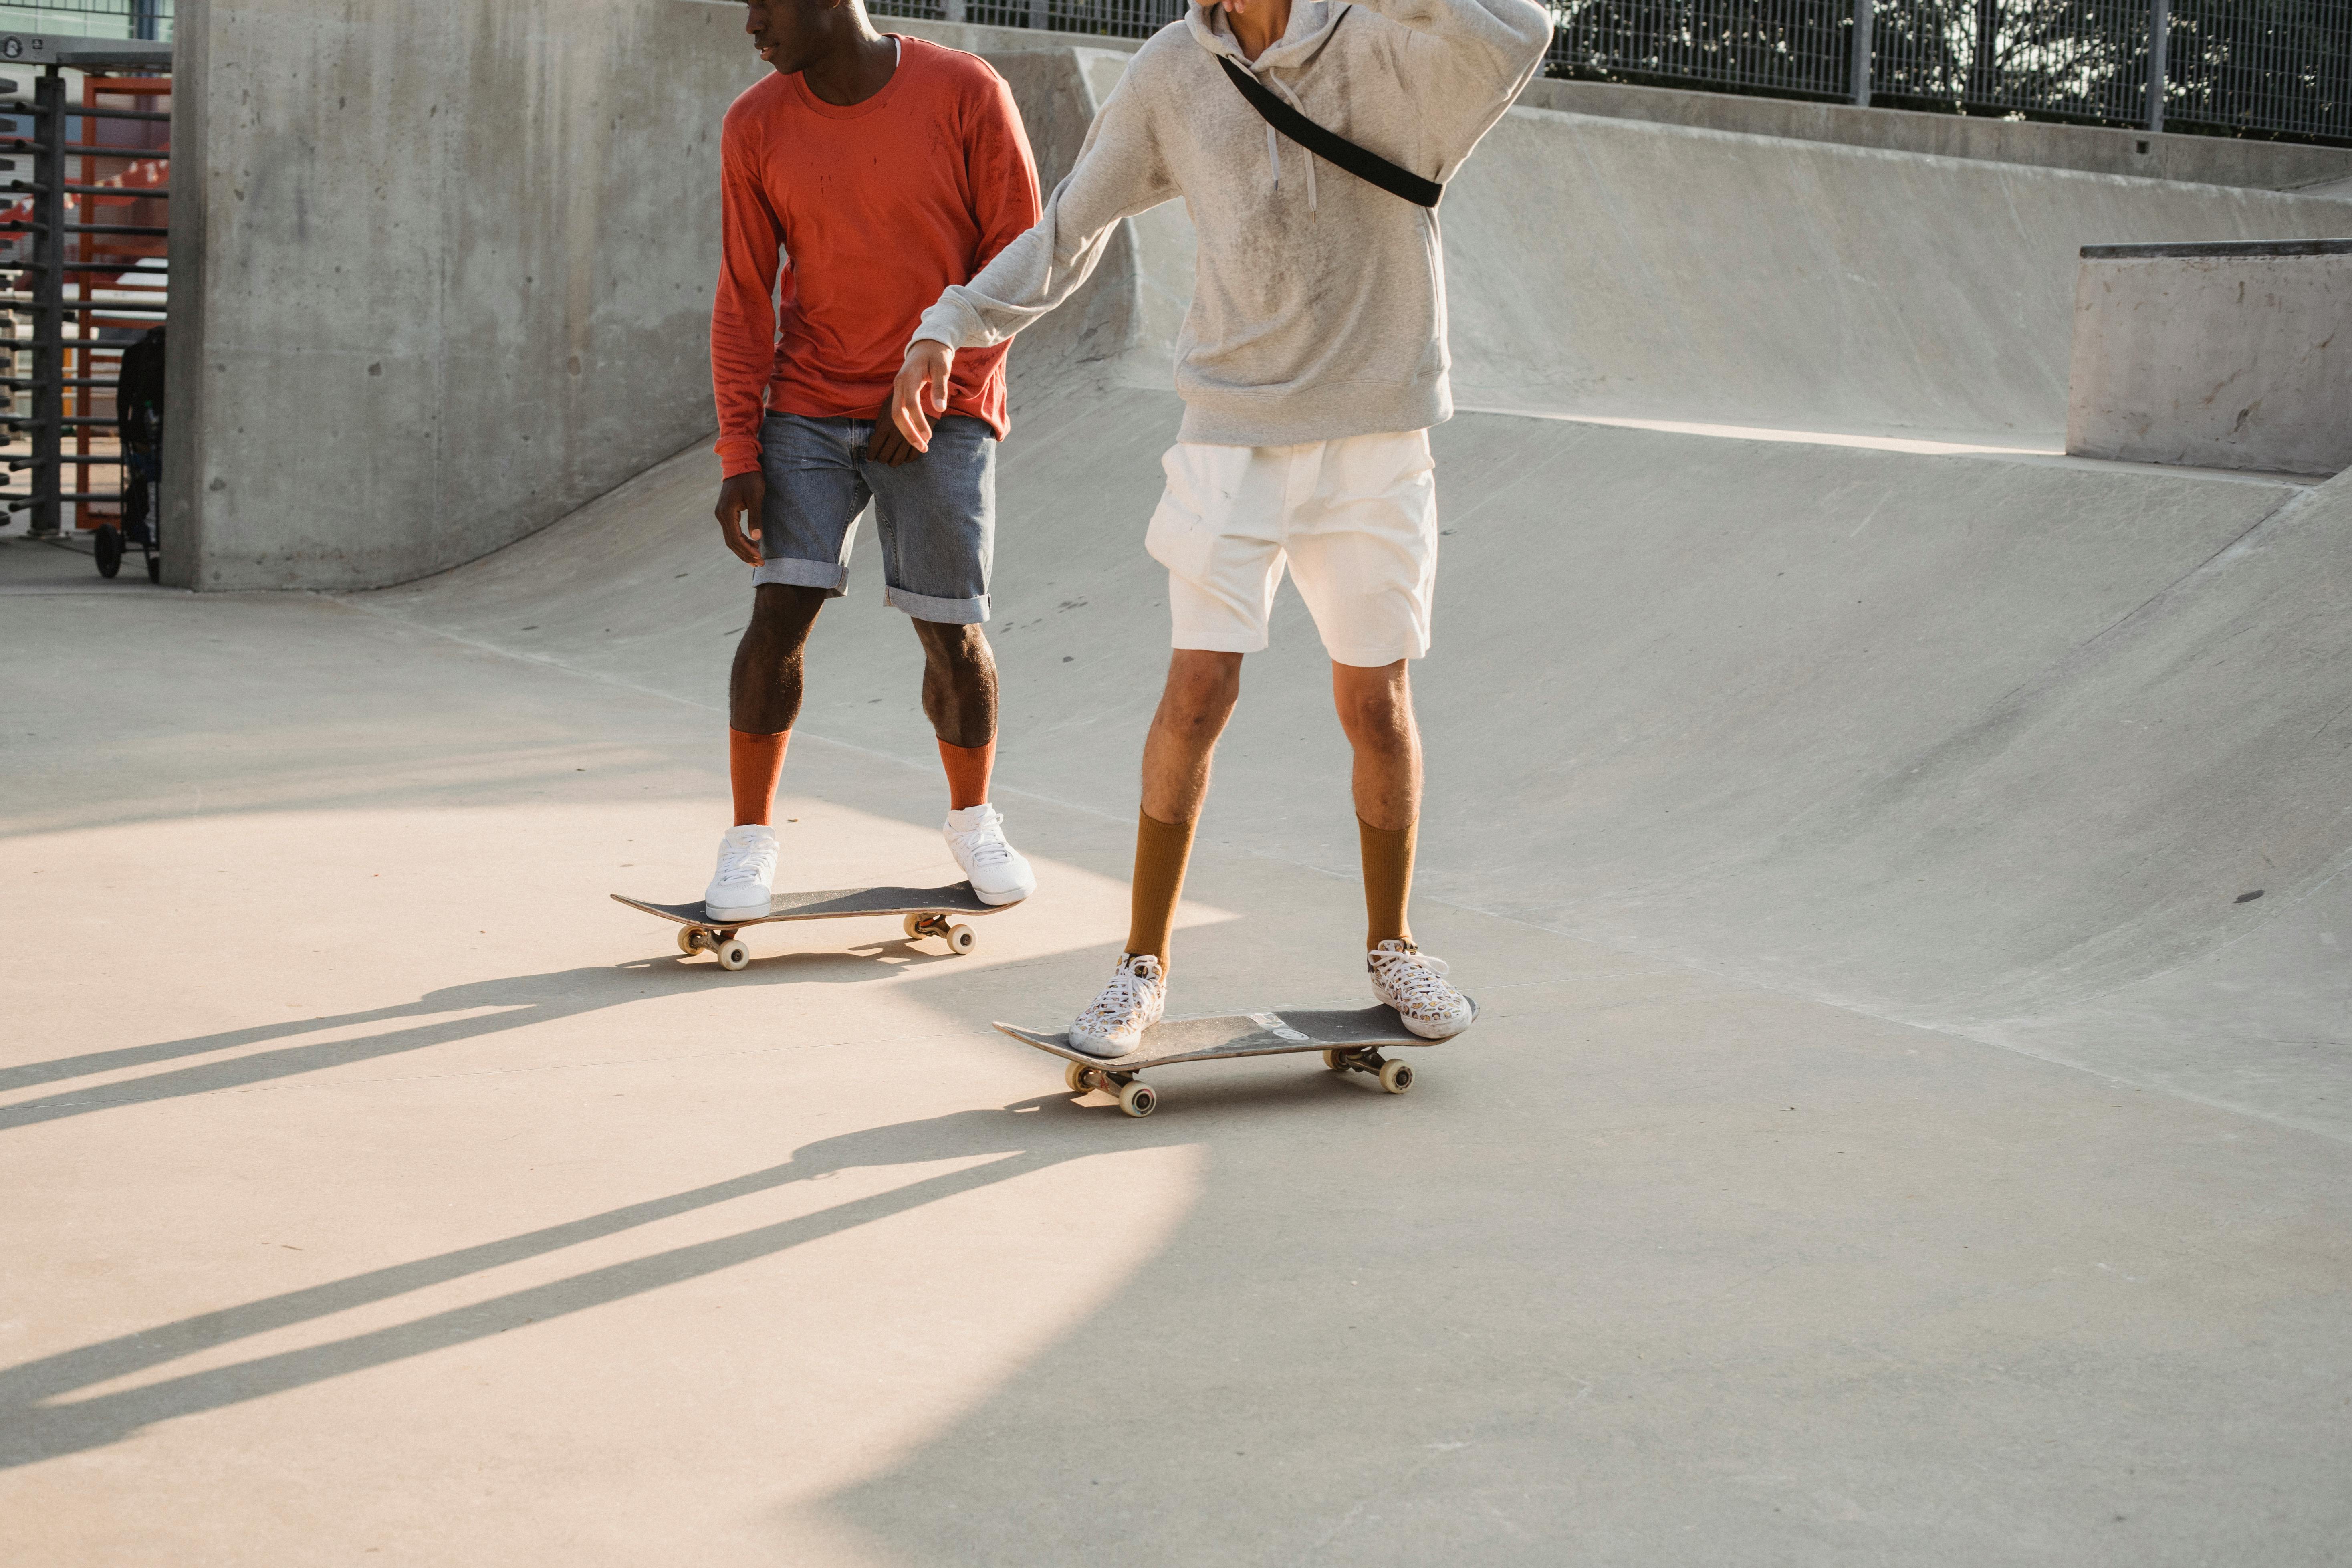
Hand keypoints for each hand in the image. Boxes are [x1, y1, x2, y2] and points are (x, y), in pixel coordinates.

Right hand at [715, 471, 765, 565]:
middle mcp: (720, 515)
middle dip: (745, 554)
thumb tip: (756, 538)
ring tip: (756, 559)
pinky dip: (740, 541)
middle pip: (731, 542)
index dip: (747, 550)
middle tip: (759, 564)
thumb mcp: (755, 497)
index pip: (735, 538)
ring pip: (730, 539)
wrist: (740, 463)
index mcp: (726, 513)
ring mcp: (721, 514)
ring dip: (742, 550)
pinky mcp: (725, 513)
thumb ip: (755, 517)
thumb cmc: (750, 478)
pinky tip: (751, 545)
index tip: (759, 558)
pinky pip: (731, 532)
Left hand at [867, 389, 919, 466]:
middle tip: (882, 460)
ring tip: (893, 462)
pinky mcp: (922, 439)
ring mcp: (909, 437)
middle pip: (886, 453)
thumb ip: (880, 422)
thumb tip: (875, 438)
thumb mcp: (887, 407)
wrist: (925, 394)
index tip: (870, 458)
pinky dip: (908, 459)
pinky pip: (913, 456)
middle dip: (883, 459)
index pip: (876, 443)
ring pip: (899, 457)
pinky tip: (906, 459)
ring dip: (895, 462)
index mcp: (886, 423)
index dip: (872, 453)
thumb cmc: (903, 399)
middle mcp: (896, 432)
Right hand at [890, 339, 954, 454]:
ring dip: (907, 432)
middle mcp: (899, 383)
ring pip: (896, 415)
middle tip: (924, 448)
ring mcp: (897, 387)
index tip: (929, 436)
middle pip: (898, 414)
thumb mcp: (942, 368)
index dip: (919, 421)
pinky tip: (916, 434)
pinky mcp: (900, 391)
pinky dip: (906, 424)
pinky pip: (899, 411)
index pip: (911, 403)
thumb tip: (940, 409)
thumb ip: (940, 388)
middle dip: (909, 433)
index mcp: (909, 377)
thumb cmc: (937, 354)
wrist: (927, 343)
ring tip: (921, 446)